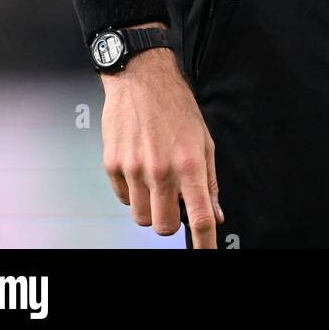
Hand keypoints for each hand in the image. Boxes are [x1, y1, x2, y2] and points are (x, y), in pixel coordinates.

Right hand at [100, 30, 222, 248]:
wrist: (141, 76)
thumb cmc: (176, 105)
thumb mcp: (204, 139)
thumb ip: (209, 180)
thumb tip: (216, 213)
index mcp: (189, 163)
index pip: (200, 217)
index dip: (206, 242)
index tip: (208, 254)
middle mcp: (161, 170)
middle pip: (164, 227)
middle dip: (171, 222)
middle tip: (174, 203)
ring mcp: (133, 168)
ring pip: (141, 217)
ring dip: (150, 208)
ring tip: (156, 181)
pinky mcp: (112, 164)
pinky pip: (123, 199)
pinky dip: (132, 192)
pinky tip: (139, 168)